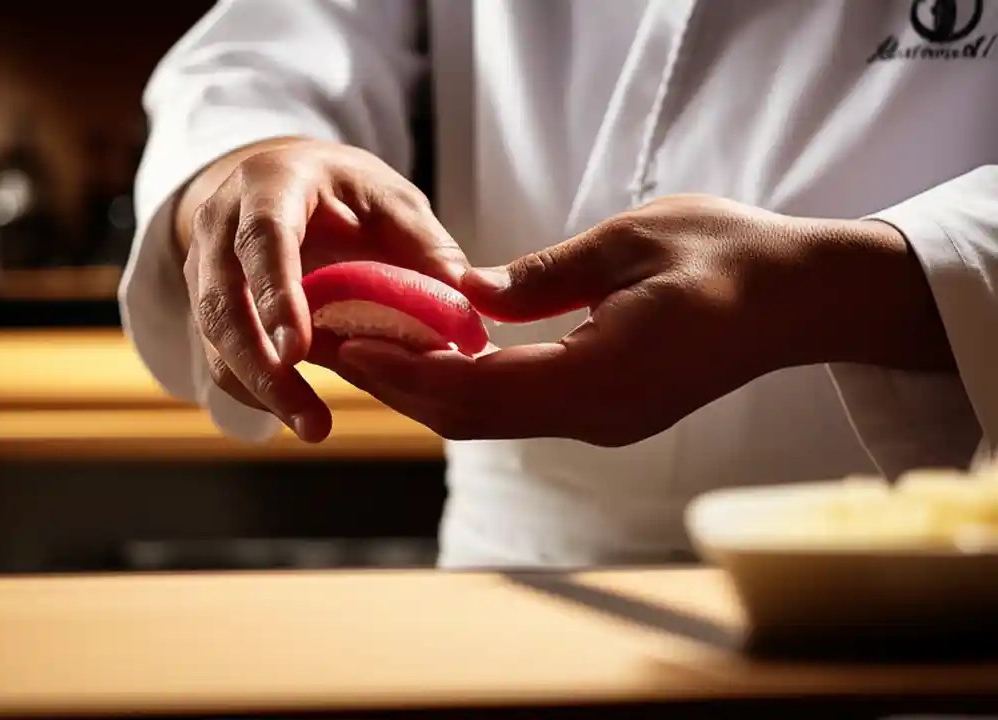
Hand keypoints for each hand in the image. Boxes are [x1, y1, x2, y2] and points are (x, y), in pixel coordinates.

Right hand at [175, 137, 466, 441]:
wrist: (289, 183)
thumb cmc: (347, 193)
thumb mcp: (393, 202)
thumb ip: (427, 248)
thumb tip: (467, 310)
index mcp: (270, 184)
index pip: (262, 239)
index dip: (276, 295)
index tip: (298, 351)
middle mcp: (221, 221)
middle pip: (222, 301)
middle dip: (261, 366)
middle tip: (310, 417)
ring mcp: (203, 265)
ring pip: (215, 338)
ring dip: (261, 390)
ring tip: (314, 427)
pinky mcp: (207, 305)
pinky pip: (220, 357)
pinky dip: (256, 390)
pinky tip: (296, 412)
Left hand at [318, 194, 951, 445]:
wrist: (802, 300)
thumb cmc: (728, 257)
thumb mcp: (628, 243)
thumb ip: (540, 276)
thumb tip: (462, 290)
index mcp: (601, 377)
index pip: (475, 387)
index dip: (404, 369)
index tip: (347, 343)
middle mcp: (596, 417)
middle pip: (471, 418)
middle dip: (398, 386)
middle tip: (335, 349)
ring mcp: (604, 423)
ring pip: (491, 421)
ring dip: (427, 392)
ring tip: (369, 353)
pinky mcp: (609, 413)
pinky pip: (521, 411)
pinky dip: (469, 390)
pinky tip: (437, 358)